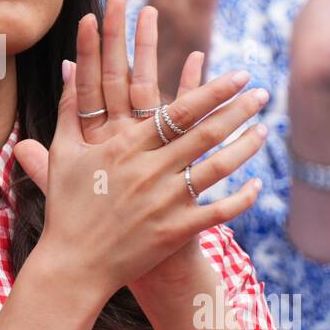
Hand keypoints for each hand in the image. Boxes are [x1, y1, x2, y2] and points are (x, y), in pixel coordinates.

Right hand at [14, 0, 268, 302]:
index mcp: (126, 148)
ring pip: (218, 169)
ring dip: (246, 147)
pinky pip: (219, 212)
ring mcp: (166, 203)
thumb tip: (66, 64)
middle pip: (206, 134)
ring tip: (265, 129)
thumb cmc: (66, 206)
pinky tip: (257, 184)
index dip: (213, 91)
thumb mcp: (64, 152)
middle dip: (239, 110)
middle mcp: (150, 171)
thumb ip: (69, 107)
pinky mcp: (175, 232)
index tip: (238, 76)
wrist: (73, 265)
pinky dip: (242, 198)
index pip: (179, 111)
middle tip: (263, 93)